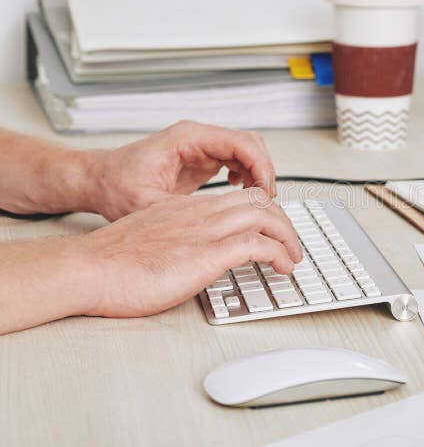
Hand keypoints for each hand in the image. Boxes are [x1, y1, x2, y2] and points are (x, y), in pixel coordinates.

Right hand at [77, 188, 301, 317]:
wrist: (87, 269)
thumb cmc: (110, 263)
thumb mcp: (151, 241)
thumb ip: (175, 241)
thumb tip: (189, 259)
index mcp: (186, 208)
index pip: (238, 198)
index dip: (263, 211)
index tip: (271, 230)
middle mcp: (200, 213)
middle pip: (259, 201)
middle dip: (283, 222)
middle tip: (291, 244)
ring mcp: (204, 230)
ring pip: (265, 216)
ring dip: (288, 237)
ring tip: (293, 258)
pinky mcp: (206, 253)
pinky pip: (258, 243)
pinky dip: (279, 253)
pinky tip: (282, 267)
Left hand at [88, 121, 276, 220]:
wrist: (97, 181)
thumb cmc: (114, 186)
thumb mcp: (149, 204)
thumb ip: (187, 211)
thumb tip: (219, 223)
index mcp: (187, 138)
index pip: (241, 143)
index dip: (261, 167)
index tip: (266, 193)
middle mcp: (197, 138)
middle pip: (250, 144)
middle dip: (264, 172)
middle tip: (266, 201)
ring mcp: (201, 147)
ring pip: (247, 153)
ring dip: (257, 176)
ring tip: (257, 203)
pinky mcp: (202, 160)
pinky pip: (237, 162)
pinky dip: (247, 179)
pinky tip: (241, 198)